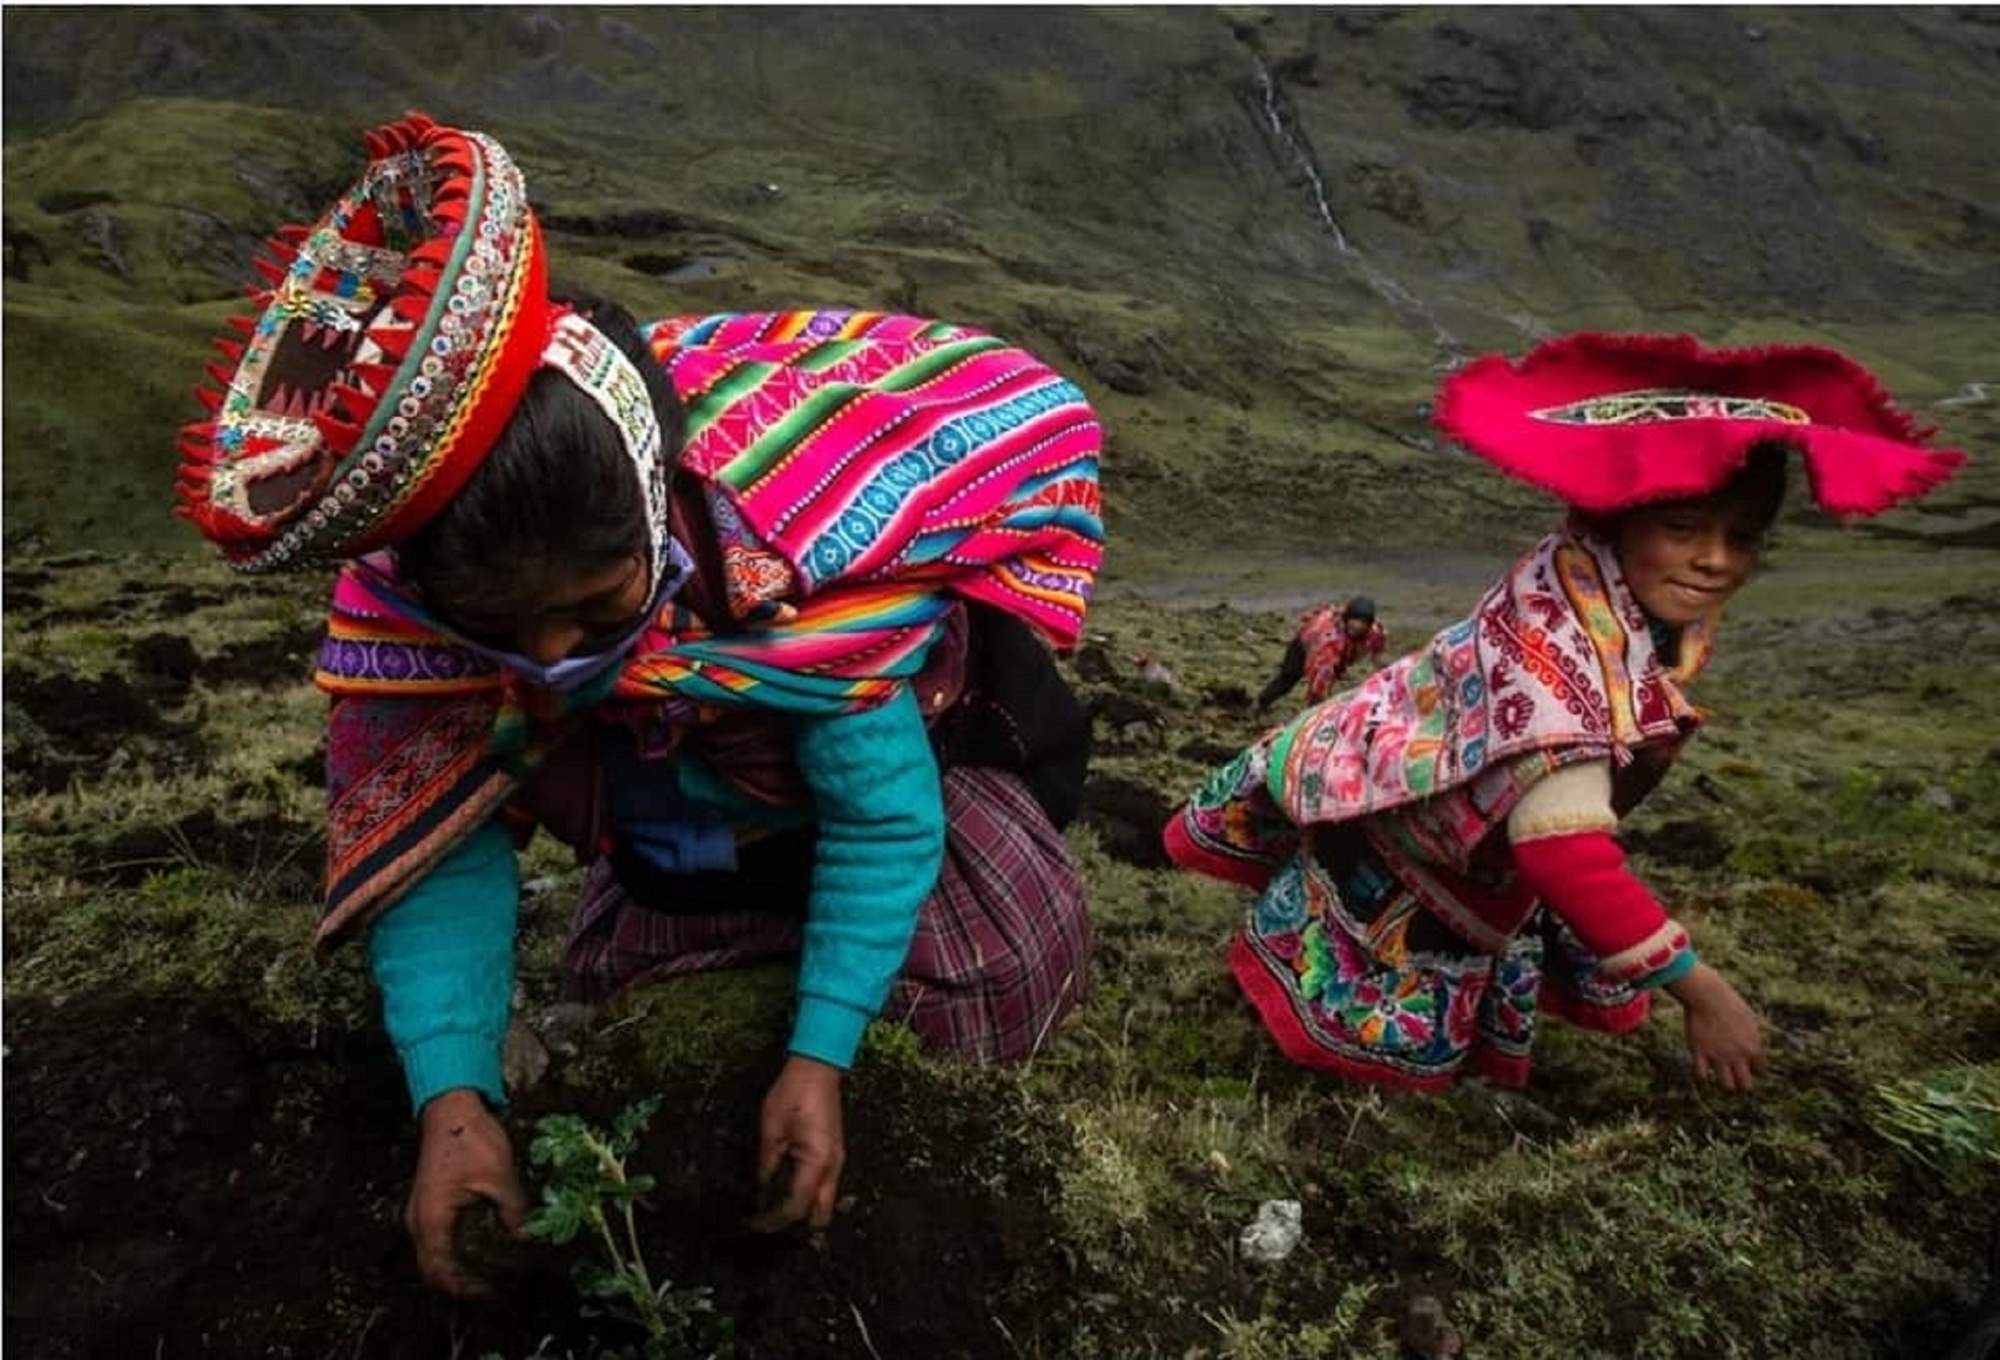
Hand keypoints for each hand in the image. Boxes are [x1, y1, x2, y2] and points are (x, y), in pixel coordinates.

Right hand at [406, 1088, 527, 1296]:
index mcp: (431, 1218)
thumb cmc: (470, 1138)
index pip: (441, 1270)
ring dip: (455, 1270)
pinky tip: (477, 1251)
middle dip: (459, 1284)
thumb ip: (514, 1211)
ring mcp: (418, 1213)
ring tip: (488, 1276)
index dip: (465, 1288)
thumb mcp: (500, 1176)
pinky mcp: (427, 1205)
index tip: (492, 1293)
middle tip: (492, 1290)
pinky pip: (435, 1240)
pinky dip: (452, 1253)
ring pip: (431, 1256)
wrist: (450, 1108)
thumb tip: (528, 1239)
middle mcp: (418, 1221)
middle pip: (432, 1269)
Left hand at [747, 1055, 844, 1233]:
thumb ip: (766, 1165)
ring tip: (773, 1213)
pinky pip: (823, 1188)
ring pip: (824, 1204)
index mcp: (818, 1163)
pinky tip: (786, 1193)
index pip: (796, 1206)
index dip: (773, 1220)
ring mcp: (836, 1162)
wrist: (817, 1068)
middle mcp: (833, 1168)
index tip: (752, 1224)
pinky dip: (807, 1198)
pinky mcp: (833, 1155)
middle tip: (767, 1225)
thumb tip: (758, 1191)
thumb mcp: (771, 1129)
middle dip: (795, 1228)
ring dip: (802, 1214)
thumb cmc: (793, 1093)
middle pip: (821, 1216)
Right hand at [1668, 965, 1766, 1091]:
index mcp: (1753, 1047)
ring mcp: (1718, 1056)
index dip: (1754, 1067)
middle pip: (1745, 1084)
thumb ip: (1753, 1037)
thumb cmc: (1730, 1002)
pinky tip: (1703, 1069)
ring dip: (1725, 1083)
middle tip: (1737, 1077)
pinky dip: (1703, 1075)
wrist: (1708, 996)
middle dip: (1742, 1083)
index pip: (1760, 1069)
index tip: (1748, 1064)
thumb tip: (1755, 1047)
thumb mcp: (1749, 1019)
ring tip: (1721, 1077)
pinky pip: (1702, 1075)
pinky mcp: (1700, 1053)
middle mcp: (1738, 1056)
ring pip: (1726, 1085)